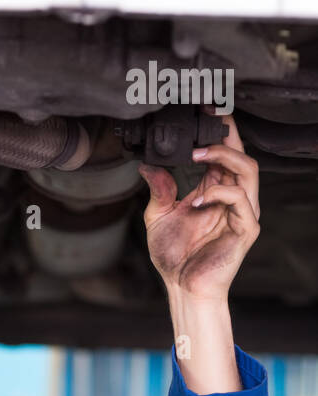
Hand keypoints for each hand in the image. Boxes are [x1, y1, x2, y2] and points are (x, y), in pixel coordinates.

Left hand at [138, 114, 259, 299]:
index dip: (218, 127)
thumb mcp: (158, 217)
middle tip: (204, 118)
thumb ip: (158, 190)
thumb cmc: (175, 257)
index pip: (224, 150)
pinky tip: (197, 200)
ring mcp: (243, 211)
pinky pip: (240, 198)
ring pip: (248, 169)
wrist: (182, 288)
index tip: (202, 106)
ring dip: (223, 156)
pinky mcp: (245, 228)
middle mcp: (233, 196)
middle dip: (225, 131)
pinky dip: (218, 193)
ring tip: (196, 154)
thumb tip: (147, 164)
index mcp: (215, 189)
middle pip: (240, 152)